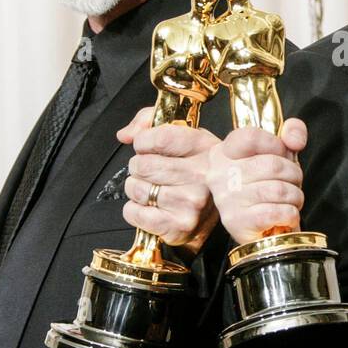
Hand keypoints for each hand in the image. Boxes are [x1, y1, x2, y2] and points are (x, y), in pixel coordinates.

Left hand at [117, 107, 220, 253]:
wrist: (222, 208)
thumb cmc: (197, 171)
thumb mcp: (184, 135)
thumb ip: (150, 122)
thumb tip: (125, 135)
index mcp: (204, 147)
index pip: (160, 138)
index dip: (143, 142)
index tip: (147, 147)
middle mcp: (202, 174)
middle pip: (143, 165)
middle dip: (139, 167)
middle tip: (153, 172)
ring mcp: (192, 202)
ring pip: (136, 189)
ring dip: (137, 189)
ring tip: (154, 190)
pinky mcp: (180, 225)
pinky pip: (134, 212)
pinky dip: (134, 210)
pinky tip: (151, 207)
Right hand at [206, 118, 307, 244]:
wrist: (257, 229)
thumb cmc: (267, 186)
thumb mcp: (277, 153)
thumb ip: (290, 133)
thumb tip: (294, 140)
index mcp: (225, 152)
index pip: (251, 136)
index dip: (276, 144)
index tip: (283, 155)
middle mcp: (219, 174)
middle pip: (272, 165)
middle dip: (294, 175)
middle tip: (293, 183)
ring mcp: (226, 199)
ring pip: (278, 190)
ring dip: (295, 196)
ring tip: (291, 200)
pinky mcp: (237, 222)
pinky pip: (276, 212)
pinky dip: (290, 214)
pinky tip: (287, 215)